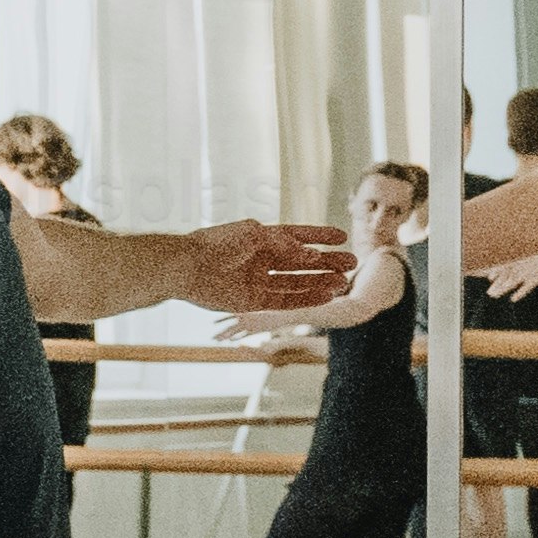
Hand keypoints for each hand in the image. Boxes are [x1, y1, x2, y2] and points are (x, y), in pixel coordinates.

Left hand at [178, 216, 356, 316]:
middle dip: (326, 263)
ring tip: (343, 281)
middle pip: (300, 262)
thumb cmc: (215, 244)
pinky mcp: (251, 301)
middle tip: (352, 262)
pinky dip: (305, 298)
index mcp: (260, 239)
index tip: (341, 235)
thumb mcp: (254, 235)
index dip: (318, 235)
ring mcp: (256, 281)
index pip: (296, 235)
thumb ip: (284, 244)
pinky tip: (325, 295)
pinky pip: (284, 301)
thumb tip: (312, 256)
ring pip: (295, 283)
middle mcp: (261, 260)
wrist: (185, 267)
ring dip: (320, 282)